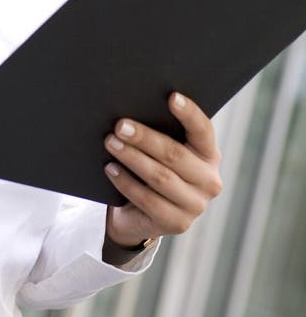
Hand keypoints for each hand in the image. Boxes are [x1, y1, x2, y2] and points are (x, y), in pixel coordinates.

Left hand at [103, 92, 221, 249]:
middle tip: (120, 125)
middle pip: (174, 154)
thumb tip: (133, 107)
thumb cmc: (154, 166)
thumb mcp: (163, 148)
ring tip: (110, 142)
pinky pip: (147, 200)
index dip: (189, 113)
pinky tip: (111, 168)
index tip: (172, 97)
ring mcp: (195, 205)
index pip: (203, 130)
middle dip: (145, 138)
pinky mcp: (177, 223)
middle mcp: (209, 181)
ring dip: (132, 158)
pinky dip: (126, 182)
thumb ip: (161, 131)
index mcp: (209, 154)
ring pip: (160, 177)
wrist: (145, 213)